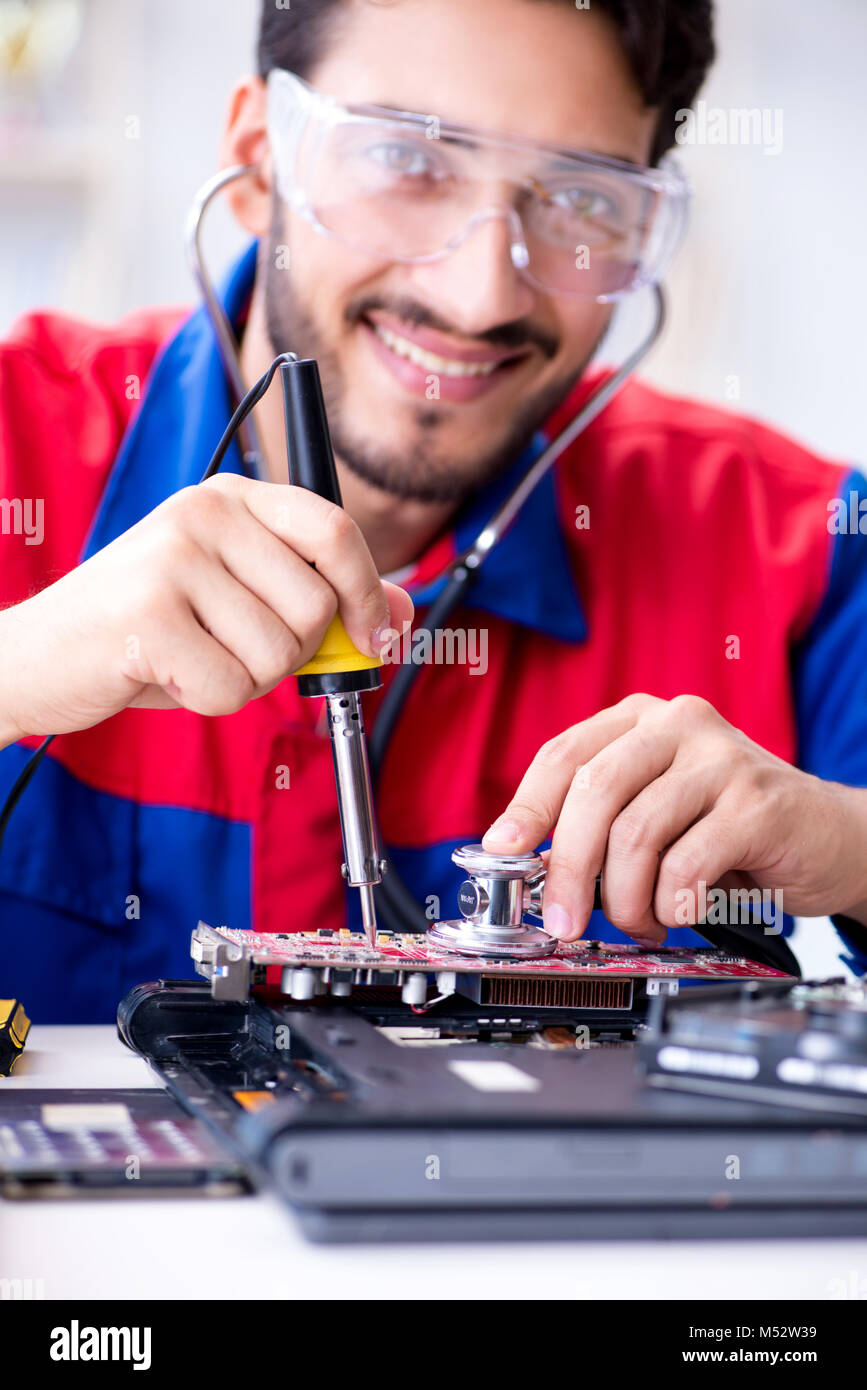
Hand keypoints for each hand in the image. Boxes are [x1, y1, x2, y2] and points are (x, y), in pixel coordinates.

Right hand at [0, 473, 412, 741]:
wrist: (39, 655)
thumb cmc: (149, 631)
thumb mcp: (239, 602)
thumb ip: (319, 598)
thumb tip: (402, 611)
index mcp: (231, 497)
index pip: (335, 529)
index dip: (367, 590)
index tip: (374, 636)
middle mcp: (203, 511)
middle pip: (315, 606)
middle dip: (288, 653)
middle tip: (230, 648)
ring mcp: (173, 557)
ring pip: (279, 653)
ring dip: (244, 679)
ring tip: (191, 657)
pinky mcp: (148, 613)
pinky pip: (231, 687)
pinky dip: (207, 701)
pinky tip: (166, 673)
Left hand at [482, 693, 866, 942]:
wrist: (832, 837)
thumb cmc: (733, 829)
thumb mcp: (657, 813)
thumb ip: (602, 824)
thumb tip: (530, 867)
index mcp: (640, 721)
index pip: (563, 755)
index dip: (526, 806)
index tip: (502, 852)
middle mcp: (677, 724)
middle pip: (594, 791)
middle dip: (568, 867)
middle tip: (564, 921)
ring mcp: (720, 758)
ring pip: (636, 833)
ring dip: (626, 898)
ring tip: (642, 922)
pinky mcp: (757, 802)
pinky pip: (687, 863)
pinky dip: (671, 903)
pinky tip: (681, 913)